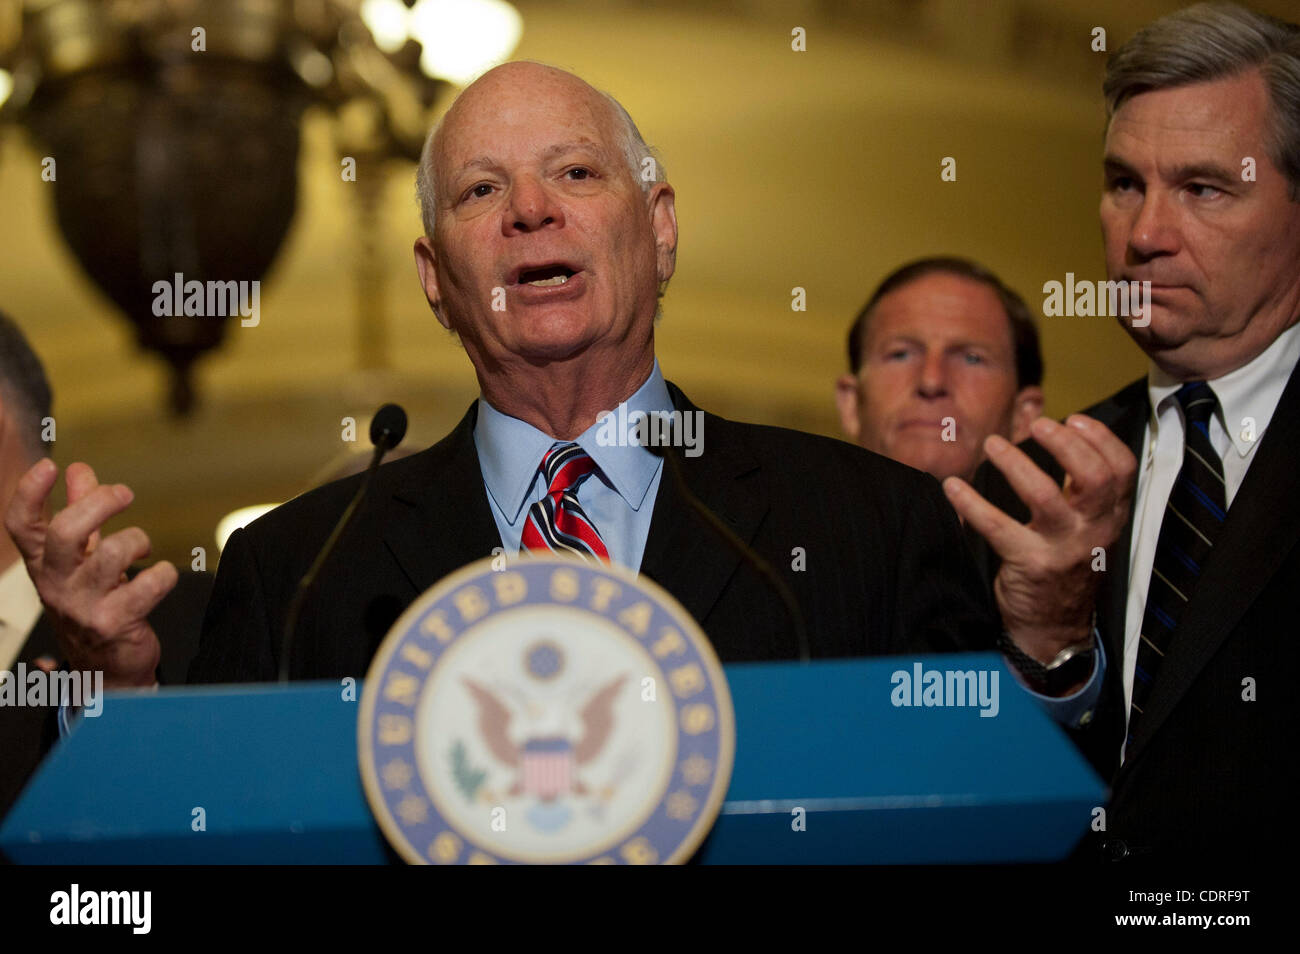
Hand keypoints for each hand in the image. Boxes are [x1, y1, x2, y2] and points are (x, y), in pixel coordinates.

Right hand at [5, 459, 175, 687]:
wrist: (106, 667)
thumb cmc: (94, 603)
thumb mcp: (82, 558)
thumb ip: (82, 515)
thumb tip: (78, 470)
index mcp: (44, 565)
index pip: (21, 526)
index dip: (29, 494)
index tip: (49, 466)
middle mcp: (56, 584)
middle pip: (64, 532)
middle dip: (99, 503)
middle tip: (124, 494)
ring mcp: (83, 606)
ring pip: (110, 554)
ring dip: (137, 540)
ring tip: (142, 548)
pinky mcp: (114, 623)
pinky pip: (147, 585)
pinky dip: (164, 574)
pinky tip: (162, 576)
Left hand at [942, 415, 1135, 663]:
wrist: (1054, 626)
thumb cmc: (1066, 564)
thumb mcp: (1086, 526)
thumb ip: (1078, 486)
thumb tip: (1053, 431)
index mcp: (1110, 516)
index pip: (1121, 469)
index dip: (1101, 439)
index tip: (1074, 418)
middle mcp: (1094, 530)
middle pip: (1094, 477)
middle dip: (1066, 444)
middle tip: (1037, 425)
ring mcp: (1063, 548)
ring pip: (1045, 496)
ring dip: (1015, 465)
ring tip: (992, 445)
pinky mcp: (1030, 564)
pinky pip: (998, 527)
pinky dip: (971, 503)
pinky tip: (953, 487)